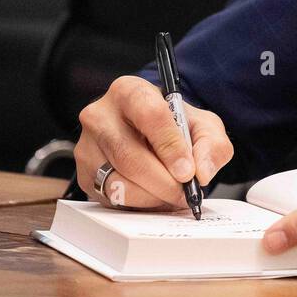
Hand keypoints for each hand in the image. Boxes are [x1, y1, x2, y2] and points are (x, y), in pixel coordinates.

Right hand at [74, 75, 232, 209]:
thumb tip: (202, 172)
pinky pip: (111, 198)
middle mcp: (100, 115)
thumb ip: (211, 144)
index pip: (149, 115)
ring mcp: (87, 146)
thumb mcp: (203, 125)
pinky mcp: (84, 175)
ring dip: (152, 196)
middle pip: (129, 155)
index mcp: (129, 91)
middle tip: (185, 193)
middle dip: (163, 182)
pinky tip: (154, 196)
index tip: (187, 171)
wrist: (151, 135)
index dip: (170, 146)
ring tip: (172, 195)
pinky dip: (139, 204)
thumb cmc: (174, 125)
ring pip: (118, 182)